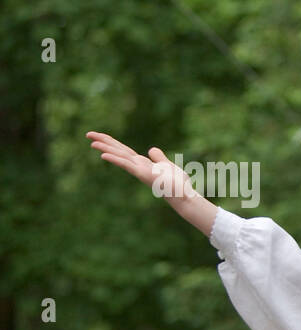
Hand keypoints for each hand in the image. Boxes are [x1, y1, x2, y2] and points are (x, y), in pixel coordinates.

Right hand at [86, 131, 218, 235]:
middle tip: (88, 134)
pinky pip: (127, 165)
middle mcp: (139, 166)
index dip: (112, 143)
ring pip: (120, 156)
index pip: (125, 150)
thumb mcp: (167, 166)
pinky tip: (103, 155)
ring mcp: (140, 171)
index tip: (99, 136)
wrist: (184, 196)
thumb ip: (159, 158)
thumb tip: (151, 150)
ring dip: (106, 149)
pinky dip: (116, 160)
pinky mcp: (143, 175)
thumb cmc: (178, 184)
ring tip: (91, 141)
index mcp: (143, 163)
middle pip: (119, 151)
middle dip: (104, 142)